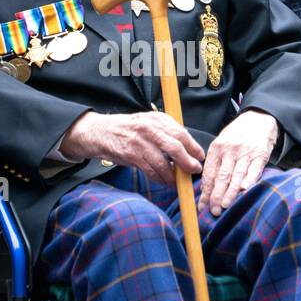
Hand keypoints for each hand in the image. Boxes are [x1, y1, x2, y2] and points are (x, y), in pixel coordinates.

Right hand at [60, 110, 204, 184]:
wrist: (100, 132)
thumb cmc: (129, 130)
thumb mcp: (149, 123)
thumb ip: (167, 133)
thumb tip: (188, 150)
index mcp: (157, 119)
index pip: (181, 133)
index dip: (194, 147)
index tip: (200, 157)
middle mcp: (150, 128)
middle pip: (176, 146)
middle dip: (188, 161)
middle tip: (194, 170)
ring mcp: (140, 141)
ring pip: (164, 162)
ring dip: (173, 175)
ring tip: (178, 181)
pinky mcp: (132, 155)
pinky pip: (151, 170)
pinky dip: (160, 178)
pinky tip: (164, 181)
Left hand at [199, 109, 278, 216]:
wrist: (259, 118)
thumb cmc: (237, 134)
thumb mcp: (221, 143)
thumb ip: (214, 163)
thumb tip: (205, 187)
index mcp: (217, 148)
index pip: (209, 173)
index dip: (205, 191)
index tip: (202, 205)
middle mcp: (230, 150)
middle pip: (222, 176)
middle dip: (216, 195)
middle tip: (213, 210)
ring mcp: (246, 152)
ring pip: (236, 175)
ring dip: (230, 192)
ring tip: (225, 206)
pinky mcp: (260, 155)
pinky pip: (254, 170)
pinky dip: (249, 180)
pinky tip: (244, 191)